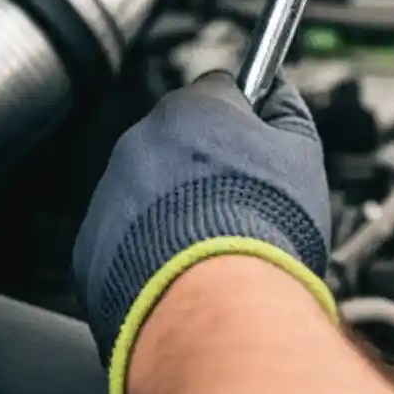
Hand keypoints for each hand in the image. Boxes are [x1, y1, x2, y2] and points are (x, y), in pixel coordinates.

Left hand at [72, 72, 332, 365]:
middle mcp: (142, 140)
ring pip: (148, 190)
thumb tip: (278, 93)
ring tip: (213, 248)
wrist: (215, 301)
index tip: (258, 148)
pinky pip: (124, 238)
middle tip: (241, 206)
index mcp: (193, 109)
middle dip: (206, 167)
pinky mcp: (90, 245)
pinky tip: (181, 272)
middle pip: (179, 142)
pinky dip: (149, 250)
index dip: (243, 120)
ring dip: (177, 210)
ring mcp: (110, 192)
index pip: (218, 92)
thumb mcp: (302, 154)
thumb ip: (288, 112)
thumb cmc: (264, 224)